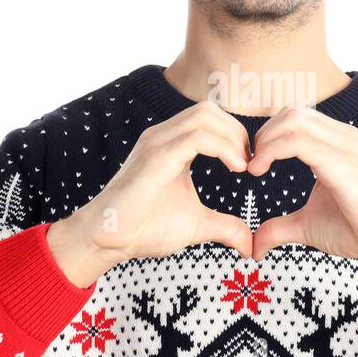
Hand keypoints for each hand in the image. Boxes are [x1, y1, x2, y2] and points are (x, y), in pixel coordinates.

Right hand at [46, 102, 254, 286]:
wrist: (107, 239)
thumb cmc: (143, 228)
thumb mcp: (196, 225)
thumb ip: (226, 228)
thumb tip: (250, 245)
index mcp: (170, 144)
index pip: (209, 119)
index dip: (236, 135)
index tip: (250, 165)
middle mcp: (162, 136)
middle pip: (209, 110)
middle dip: (237, 132)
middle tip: (250, 164)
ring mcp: (156, 143)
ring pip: (204, 116)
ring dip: (232, 137)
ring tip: (243, 166)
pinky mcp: (155, 157)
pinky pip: (196, 137)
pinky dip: (223, 147)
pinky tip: (236, 168)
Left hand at [246, 105, 357, 267]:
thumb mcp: (308, 226)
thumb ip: (279, 228)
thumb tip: (254, 246)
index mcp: (335, 143)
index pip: (294, 118)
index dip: (266, 135)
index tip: (252, 164)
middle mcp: (341, 137)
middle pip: (291, 112)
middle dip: (262, 135)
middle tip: (252, 164)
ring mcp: (343, 146)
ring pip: (293, 120)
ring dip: (264, 140)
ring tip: (255, 167)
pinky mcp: (342, 163)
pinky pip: (299, 142)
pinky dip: (271, 151)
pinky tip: (259, 171)